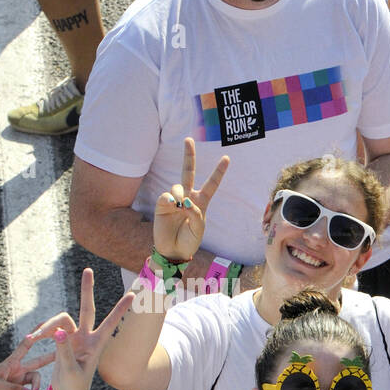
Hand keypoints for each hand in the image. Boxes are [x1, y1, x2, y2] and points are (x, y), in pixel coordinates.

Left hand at [0, 333, 54, 389]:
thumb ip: (14, 389)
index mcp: (11, 363)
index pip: (24, 348)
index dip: (34, 339)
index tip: (44, 330)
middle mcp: (18, 370)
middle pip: (38, 363)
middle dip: (50, 358)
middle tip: (63, 353)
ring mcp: (19, 380)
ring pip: (35, 384)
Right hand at [26, 269, 133, 389]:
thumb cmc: (74, 387)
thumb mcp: (70, 371)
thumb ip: (64, 351)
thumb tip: (58, 331)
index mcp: (96, 345)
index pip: (110, 323)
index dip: (120, 309)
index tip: (132, 294)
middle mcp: (86, 338)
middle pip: (86, 309)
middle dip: (86, 290)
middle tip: (87, 270)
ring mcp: (74, 338)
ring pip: (60, 320)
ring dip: (46, 325)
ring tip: (32, 337)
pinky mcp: (62, 342)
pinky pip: (51, 329)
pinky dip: (41, 332)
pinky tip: (31, 338)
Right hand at [153, 137, 228, 262]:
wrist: (174, 250)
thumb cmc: (189, 240)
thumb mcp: (198, 228)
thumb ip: (195, 213)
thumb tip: (184, 200)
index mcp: (201, 202)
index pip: (211, 184)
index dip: (218, 171)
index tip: (227, 158)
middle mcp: (187, 197)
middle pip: (187, 171)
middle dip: (188, 155)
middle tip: (188, 139)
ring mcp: (174, 199)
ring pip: (177, 186)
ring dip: (180, 194)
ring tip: (180, 208)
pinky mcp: (162, 204)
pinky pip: (166, 195)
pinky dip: (170, 199)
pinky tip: (172, 206)